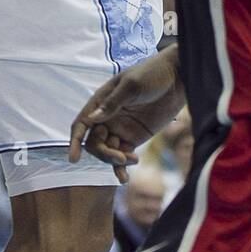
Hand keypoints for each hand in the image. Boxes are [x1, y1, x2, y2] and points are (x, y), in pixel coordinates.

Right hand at [69, 47, 183, 182]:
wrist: (177, 78)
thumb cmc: (151, 74)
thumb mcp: (131, 86)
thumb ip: (112, 103)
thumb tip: (91, 120)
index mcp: (101, 101)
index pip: (82, 123)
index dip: (75, 140)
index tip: (73, 158)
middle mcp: (108, 117)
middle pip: (94, 142)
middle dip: (103, 153)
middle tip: (120, 157)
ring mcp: (121, 128)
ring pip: (108, 151)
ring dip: (114, 161)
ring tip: (132, 160)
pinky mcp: (135, 138)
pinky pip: (123, 155)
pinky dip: (122, 167)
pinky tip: (125, 177)